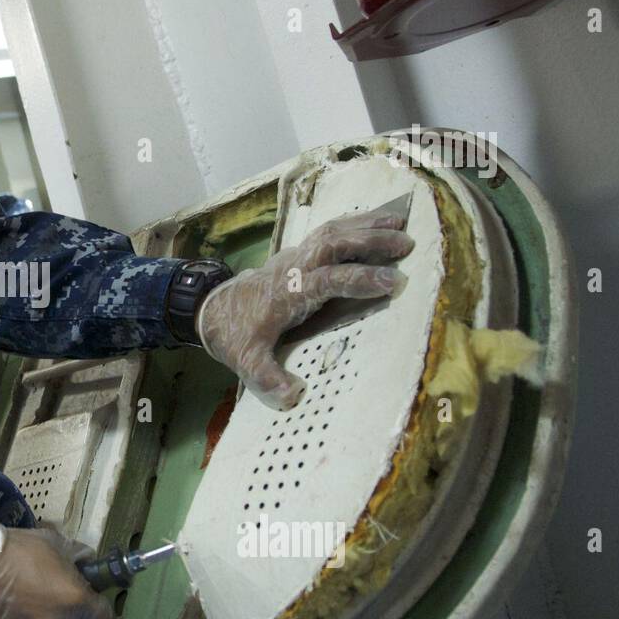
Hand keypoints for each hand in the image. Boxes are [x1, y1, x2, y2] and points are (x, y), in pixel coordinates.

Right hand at [0, 526, 113, 618]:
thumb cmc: (12, 552)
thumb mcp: (50, 542)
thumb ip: (74, 555)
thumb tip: (83, 562)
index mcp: (76, 602)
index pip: (105, 616)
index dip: (97, 603)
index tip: (85, 592)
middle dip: (67, 610)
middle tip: (45, 591)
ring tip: (18, 603)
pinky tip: (2, 616)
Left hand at [197, 208, 413, 409]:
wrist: (212, 310)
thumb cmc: (235, 335)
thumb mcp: (247, 360)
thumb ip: (268, 378)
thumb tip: (293, 396)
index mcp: (287, 292)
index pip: (328, 280)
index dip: (360, 280)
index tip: (394, 282)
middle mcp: (293, 268)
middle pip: (332, 244)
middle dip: (369, 241)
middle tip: (406, 244)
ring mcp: (294, 257)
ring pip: (330, 231)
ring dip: (364, 226)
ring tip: (400, 222)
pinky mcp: (297, 254)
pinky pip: (327, 232)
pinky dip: (352, 224)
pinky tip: (375, 222)